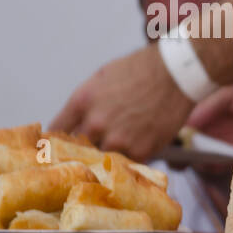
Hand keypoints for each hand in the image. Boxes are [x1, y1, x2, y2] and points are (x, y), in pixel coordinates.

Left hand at [50, 46, 193, 160]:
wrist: (175, 75)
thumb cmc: (140, 71)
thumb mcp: (101, 79)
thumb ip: (86, 104)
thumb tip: (78, 123)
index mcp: (82, 102)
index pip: (57, 131)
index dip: (59, 138)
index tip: (64, 143)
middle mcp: (96, 123)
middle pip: (77, 149)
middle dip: (85, 147)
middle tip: (96, 145)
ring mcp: (118, 139)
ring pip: (102, 158)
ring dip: (108, 154)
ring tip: (121, 144)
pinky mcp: (141, 150)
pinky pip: (127, 162)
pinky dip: (130, 157)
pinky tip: (138, 144)